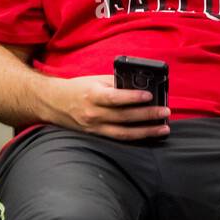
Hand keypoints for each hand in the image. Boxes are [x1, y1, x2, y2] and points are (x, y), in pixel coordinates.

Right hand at [44, 74, 169, 139]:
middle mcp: (93, 114)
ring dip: (146, 131)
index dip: (133, 98)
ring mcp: (95, 127)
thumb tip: (139, 85)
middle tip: (165, 112)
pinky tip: (149, 135)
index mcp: (92, 96)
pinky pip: (119, 138)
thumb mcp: (94, 81)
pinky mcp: (96, 135)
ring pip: (124, 133)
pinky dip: (136, 137)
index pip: (115, 98)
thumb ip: (115, 83)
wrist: (54, 103)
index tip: (150, 96)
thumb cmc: (77, 89)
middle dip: (148, 115)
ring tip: (164, 128)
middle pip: (124, 117)